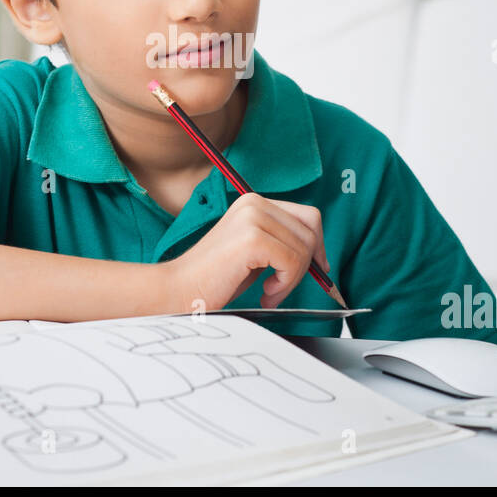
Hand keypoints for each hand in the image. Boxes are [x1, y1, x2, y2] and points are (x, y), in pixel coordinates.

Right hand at [162, 193, 328, 312]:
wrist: (178, 290)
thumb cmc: (214, 278)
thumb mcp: (253, 253)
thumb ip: (280, 243)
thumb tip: (317, 252)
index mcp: (253, 202)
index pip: (308, 216)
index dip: (317, 245)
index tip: (316, 269)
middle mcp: (254, 203)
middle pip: (311, 230)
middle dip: (307, 264)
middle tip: (282, 286)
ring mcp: (253, 218)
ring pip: (304, 248)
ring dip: (292, 279)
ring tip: (269, 293)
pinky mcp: (252, 239)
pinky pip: (292, 262)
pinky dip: (285, 285)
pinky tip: (265, 294)